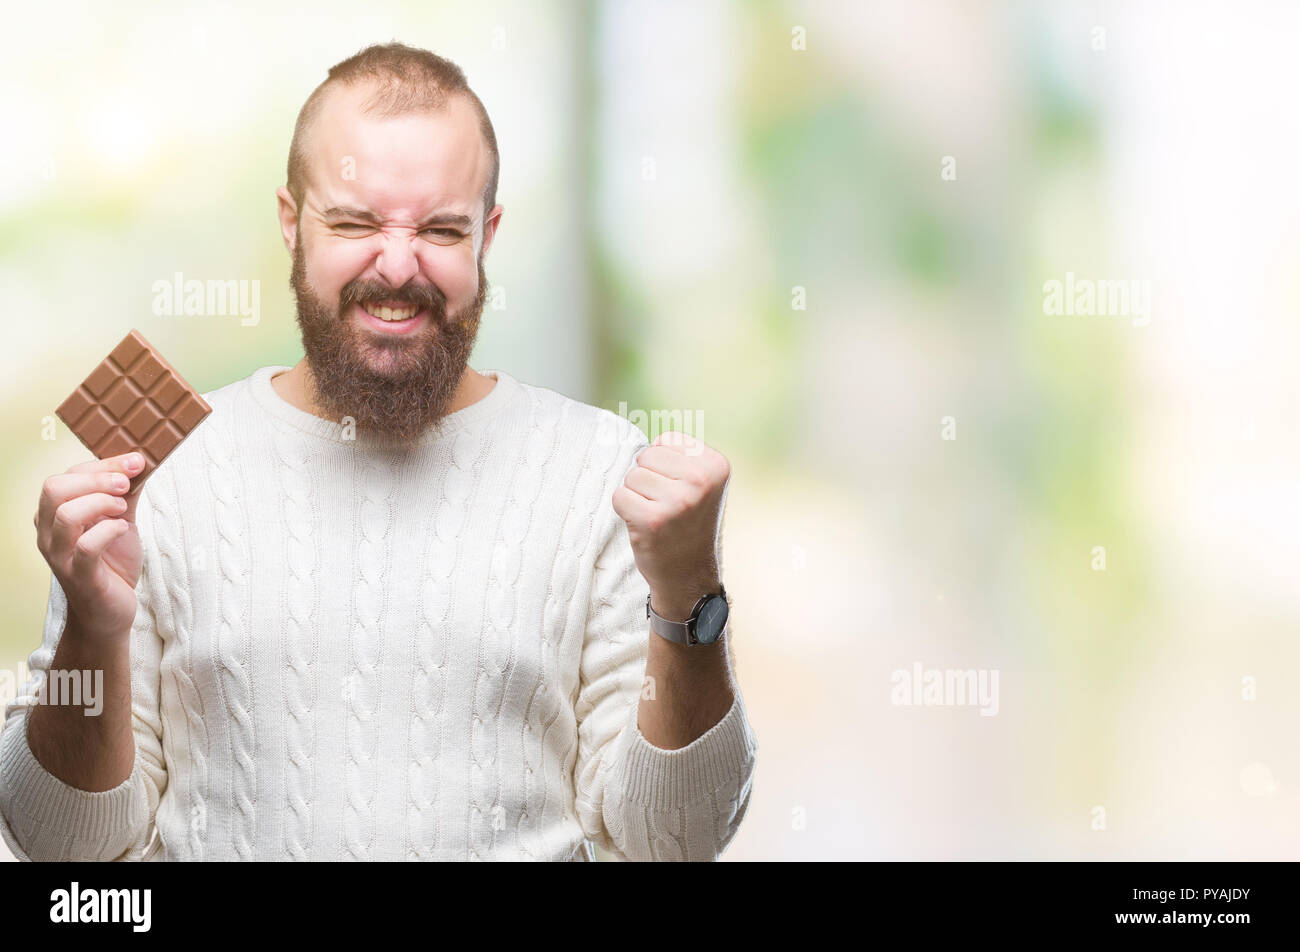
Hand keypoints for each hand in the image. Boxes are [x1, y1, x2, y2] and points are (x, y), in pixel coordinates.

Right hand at [34, 452, 145, 640]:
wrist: (111, 610)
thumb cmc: (112, 562)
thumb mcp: (120, 520)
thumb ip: (125, 494)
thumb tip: (139, 463)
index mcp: (53, 514)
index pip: (66, 476)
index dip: (103, 464)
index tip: (136, 461)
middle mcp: (49, 533)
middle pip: (55, 488)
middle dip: (97, 479)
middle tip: (126, 485)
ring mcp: (60, 556)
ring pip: (66, 515)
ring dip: (101, 503)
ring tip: (123, 510)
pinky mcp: (79, 576)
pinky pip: (87, 547)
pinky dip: (109, 531)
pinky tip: (123, 529)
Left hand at [611, 431, 729, 618]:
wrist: (689, 573)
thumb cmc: (688, 521)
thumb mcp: (700, 482)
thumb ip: (679, 454)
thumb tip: (631, 433)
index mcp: (716, 465)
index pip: (667, 440)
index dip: (664, 465)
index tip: (681, 490)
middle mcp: (701, 481)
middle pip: (646, 455)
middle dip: (648, 478)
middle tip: (666, 505)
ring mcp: (677, 501)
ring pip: (631, 476)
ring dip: (637, 496)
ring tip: (658, 515)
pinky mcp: (652, 520)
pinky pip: (619, 496)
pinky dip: (625, 510)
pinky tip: (646, 526)